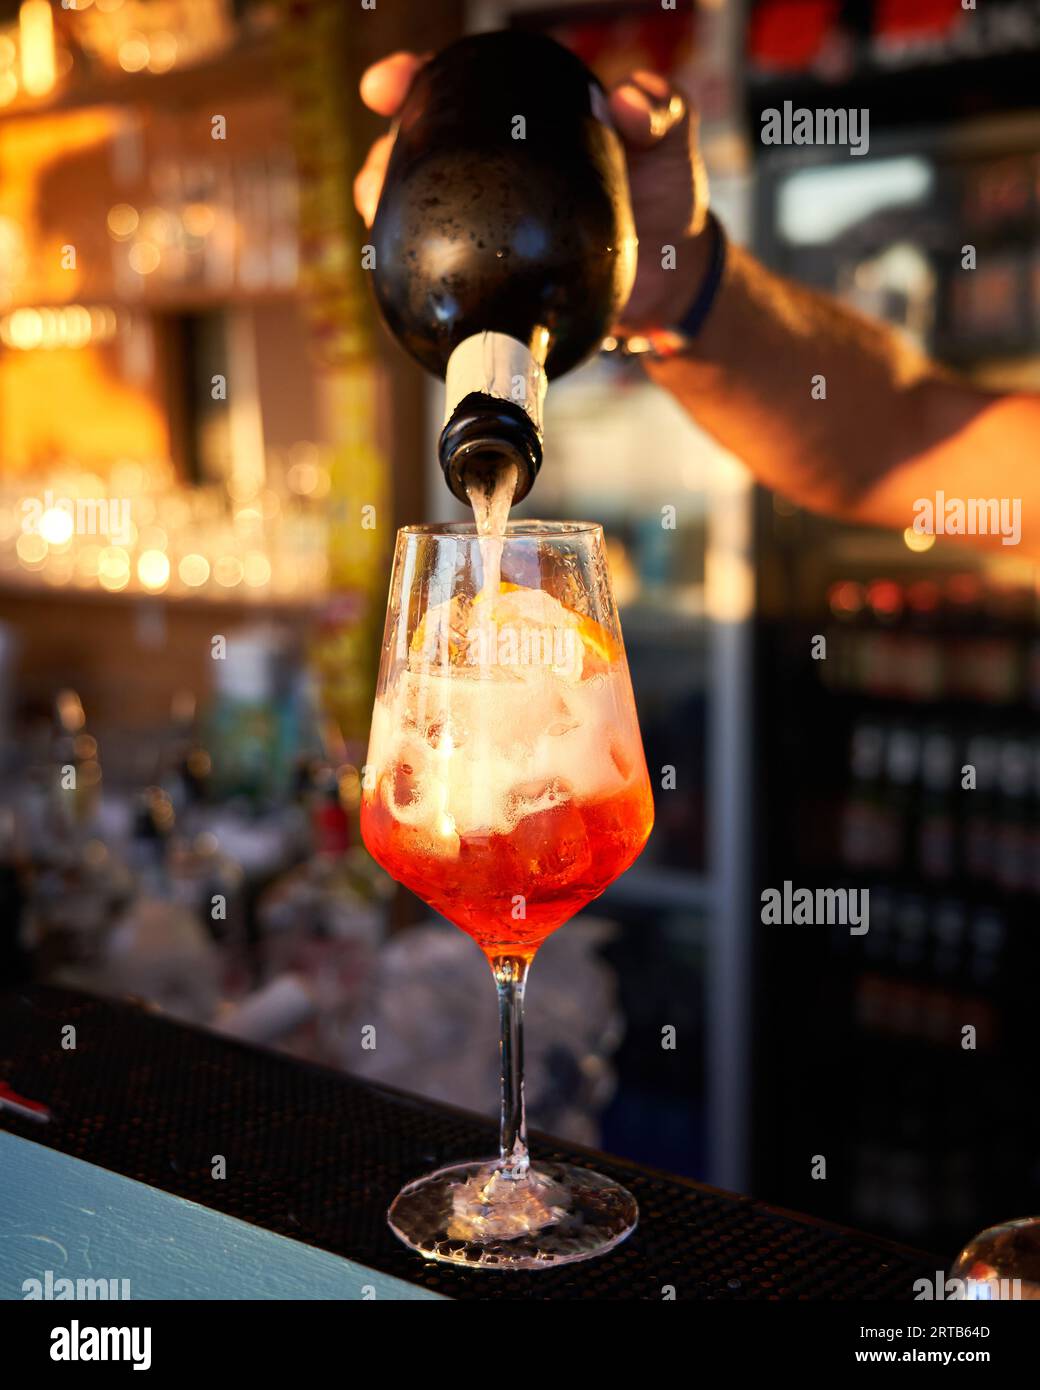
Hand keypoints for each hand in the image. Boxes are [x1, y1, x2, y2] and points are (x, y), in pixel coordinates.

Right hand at [353, 53, 711, 334]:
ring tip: (374, 220)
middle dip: (381, 156)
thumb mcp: (671, 142)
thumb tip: (627, 104)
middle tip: (372, 180)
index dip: (411, 83)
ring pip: (417, 206)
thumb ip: (662, 112)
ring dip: (384, 209)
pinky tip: (395, 269)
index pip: (454, 88)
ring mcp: (488, 221)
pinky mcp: (490, 270)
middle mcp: (494, 166)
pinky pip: (439, 263)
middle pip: (418, 149)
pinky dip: (410, 263)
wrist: (672, 279)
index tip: (387, 87)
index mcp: (521, 118)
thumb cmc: (667, 195)